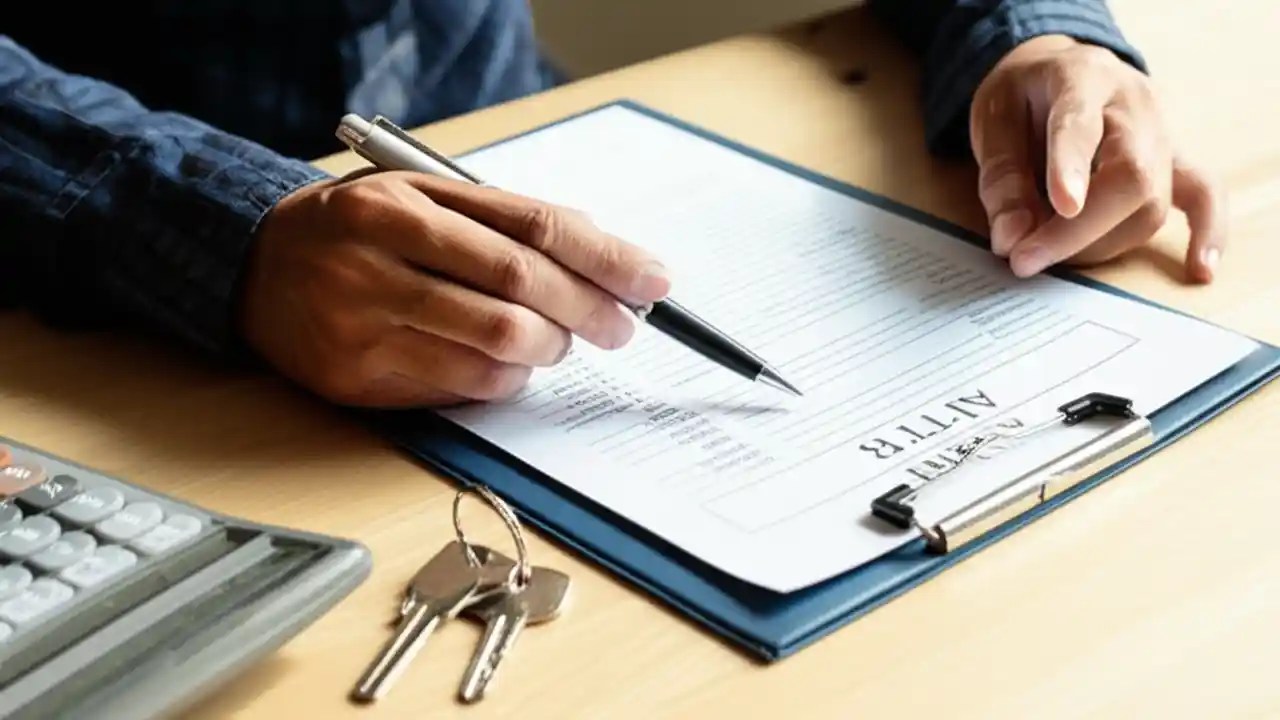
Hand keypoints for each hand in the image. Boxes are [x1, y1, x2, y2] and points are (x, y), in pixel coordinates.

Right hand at [239, 170, 668, 406]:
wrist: (251, 268)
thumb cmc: (357, 229)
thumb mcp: (422, 198)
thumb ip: (505, 221)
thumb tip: (601, 253)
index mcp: (402, 202)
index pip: (530, 228)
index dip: (603, 258)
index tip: (652, 281)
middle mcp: (379, 257)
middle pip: (520, 288)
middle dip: (588, 311)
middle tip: (619, 326)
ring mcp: (364, 323)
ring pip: (497, 347)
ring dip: (548, 350)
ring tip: (553, 342)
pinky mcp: (357, 379)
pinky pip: (463, 388)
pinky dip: (505, 380)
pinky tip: (506, 366)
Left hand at [970, 34, 1223, 282]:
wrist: (1060, 69)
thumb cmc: (1024, 95)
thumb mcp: (993, 120)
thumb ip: (1000, 177)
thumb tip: (1012, 237)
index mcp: (1082, 79)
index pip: (1081, 126)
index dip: (1071, 168)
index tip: (1062, 208)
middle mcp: (1135, 105)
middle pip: (1131, 177)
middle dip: (1077, 232)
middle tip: (1023, 260)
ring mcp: (1164, 134)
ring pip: (1152, 204)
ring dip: (1099, 244)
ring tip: (1046, 253)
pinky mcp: (1177, 161)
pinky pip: (1204, 197)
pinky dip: (1204, 234)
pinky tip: (1199, 270)